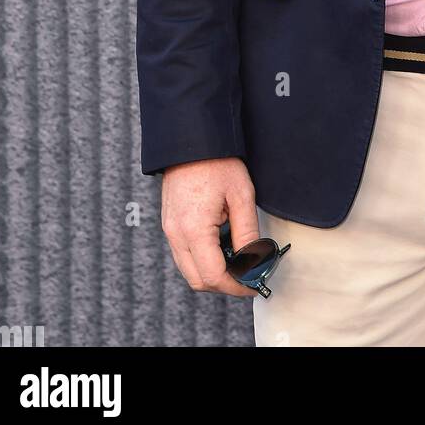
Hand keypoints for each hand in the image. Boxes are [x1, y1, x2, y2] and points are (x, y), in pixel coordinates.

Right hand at [161, 157, 260, 297]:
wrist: (192, 138)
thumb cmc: (217, 163)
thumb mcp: (241, 196)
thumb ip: (248, 233)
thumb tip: (255, 261)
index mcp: (194, 229)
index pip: (213, 276)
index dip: (236, 286)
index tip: (254, 285)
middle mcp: (176, 234)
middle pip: (197, 280)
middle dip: (224, 284)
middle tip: (247, 276)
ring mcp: (169, 230)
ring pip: (188, 269)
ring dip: (212, 273)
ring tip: (237, 261)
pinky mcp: (169, 224)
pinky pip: (183, 254)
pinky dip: (202, 259)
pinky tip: (221, 247)